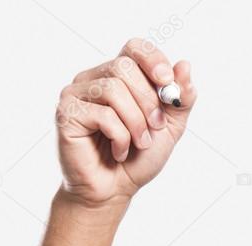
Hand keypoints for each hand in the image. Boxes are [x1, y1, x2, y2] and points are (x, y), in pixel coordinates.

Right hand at [54, 38, 196, 208]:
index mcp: (118, 76)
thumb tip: (184, 64)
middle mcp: (93, 79)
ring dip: (136, 122)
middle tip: (155, 127)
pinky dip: (120, 137)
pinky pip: (102, 114)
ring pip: (113, 90)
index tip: (166, 81)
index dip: (152, 59)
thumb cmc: (138, 159)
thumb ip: (180, 100)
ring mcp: (76, 94)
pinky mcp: (66, 114)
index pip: (134, 47)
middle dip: (148, 101)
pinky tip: (118, 152)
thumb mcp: (169, 128)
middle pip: (123, 66)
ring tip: (139, 143)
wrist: (114, 192)